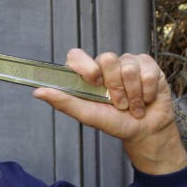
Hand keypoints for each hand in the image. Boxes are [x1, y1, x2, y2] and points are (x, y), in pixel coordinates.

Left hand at [33, 48, 186, 174]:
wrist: (144, 130)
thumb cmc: (114, 122)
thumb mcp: (87, 115)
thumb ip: (64, 102)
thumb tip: (38, 92)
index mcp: (87, 74)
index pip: (77, 55)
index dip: (86, 66)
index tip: (94, 82)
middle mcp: (105, 65)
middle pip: (107, 58)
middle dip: (115, 87)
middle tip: (117, 103)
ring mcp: (127, 63)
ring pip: (128, 67)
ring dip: (132, 94)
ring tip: (131, 105)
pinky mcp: (148, 65)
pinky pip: (147, 72)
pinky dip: (146, 92)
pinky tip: (145, 99)